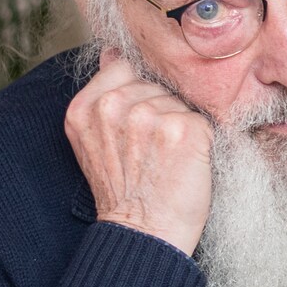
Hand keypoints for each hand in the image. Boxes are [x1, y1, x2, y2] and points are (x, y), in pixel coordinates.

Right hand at [65, 49, 214, 254]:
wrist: (143, 235)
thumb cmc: (126, 192)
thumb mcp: (96, 140)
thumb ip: (104, 94)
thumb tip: (112, 51)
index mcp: (84, 108)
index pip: (124, 67)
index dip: (138, 94)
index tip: (137, 129)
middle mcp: (113, 107)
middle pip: (155, 83)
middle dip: (160, 111)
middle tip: (152, 152)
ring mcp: (148, 116)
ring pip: (179, 101)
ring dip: (181, 127)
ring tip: (165, 160)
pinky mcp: (183, 129)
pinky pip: (203, 119)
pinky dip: (201, 143)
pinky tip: (184, 165)